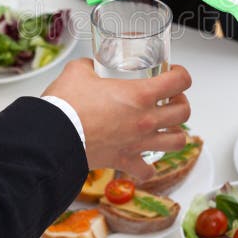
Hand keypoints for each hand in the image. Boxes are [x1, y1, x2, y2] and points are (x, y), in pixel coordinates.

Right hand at [43, 59, 191, 179]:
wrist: (52, 138)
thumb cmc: (66, 106)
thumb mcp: (78, 71)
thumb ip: (89, 66)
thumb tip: (91, 67)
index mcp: (139, 94)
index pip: (180, 81)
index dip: (181, 74)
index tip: (174, 73)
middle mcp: (146, 119)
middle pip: (184, 112)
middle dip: (180, 102)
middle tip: (170, 98)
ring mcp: (139, 143)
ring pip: (178, 142)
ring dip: (174, 132)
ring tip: (165, 126)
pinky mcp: (125, 161)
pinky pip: (148, 171)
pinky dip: (149, 166)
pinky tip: (143, 158)